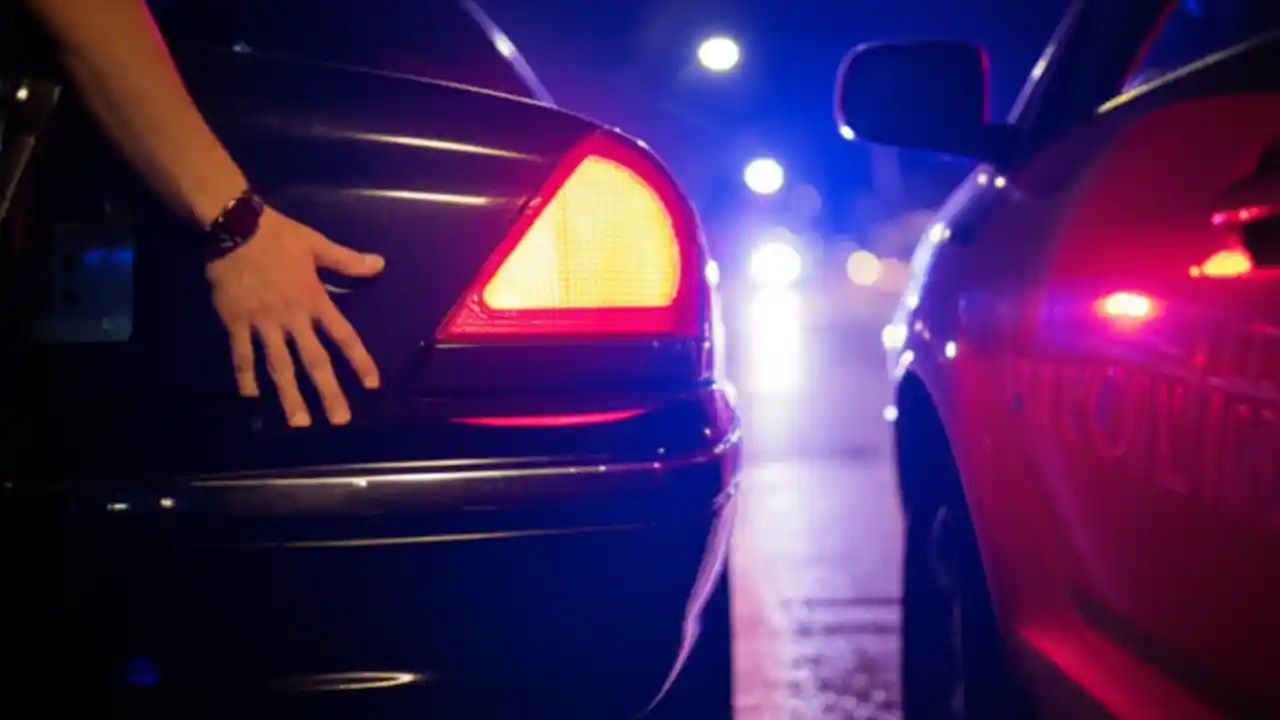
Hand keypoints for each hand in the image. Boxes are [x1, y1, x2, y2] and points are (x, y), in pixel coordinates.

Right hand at [206, 208, 384, 426]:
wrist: (234, 228)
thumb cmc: (278, 235)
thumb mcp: (317, 244)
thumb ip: (348, 261)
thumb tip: (380, 264)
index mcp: (314, 300)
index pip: (344, 336)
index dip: (359, 360)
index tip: (371, 384)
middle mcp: (292, 317)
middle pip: (314, 360)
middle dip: (328, 392)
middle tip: (339, 420)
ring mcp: (263, 323)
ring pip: (279, 365)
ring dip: (290, 394)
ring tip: (299, 422)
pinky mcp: (236, 322)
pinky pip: (242, 355)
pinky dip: (245, 377)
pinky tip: (252, 398)